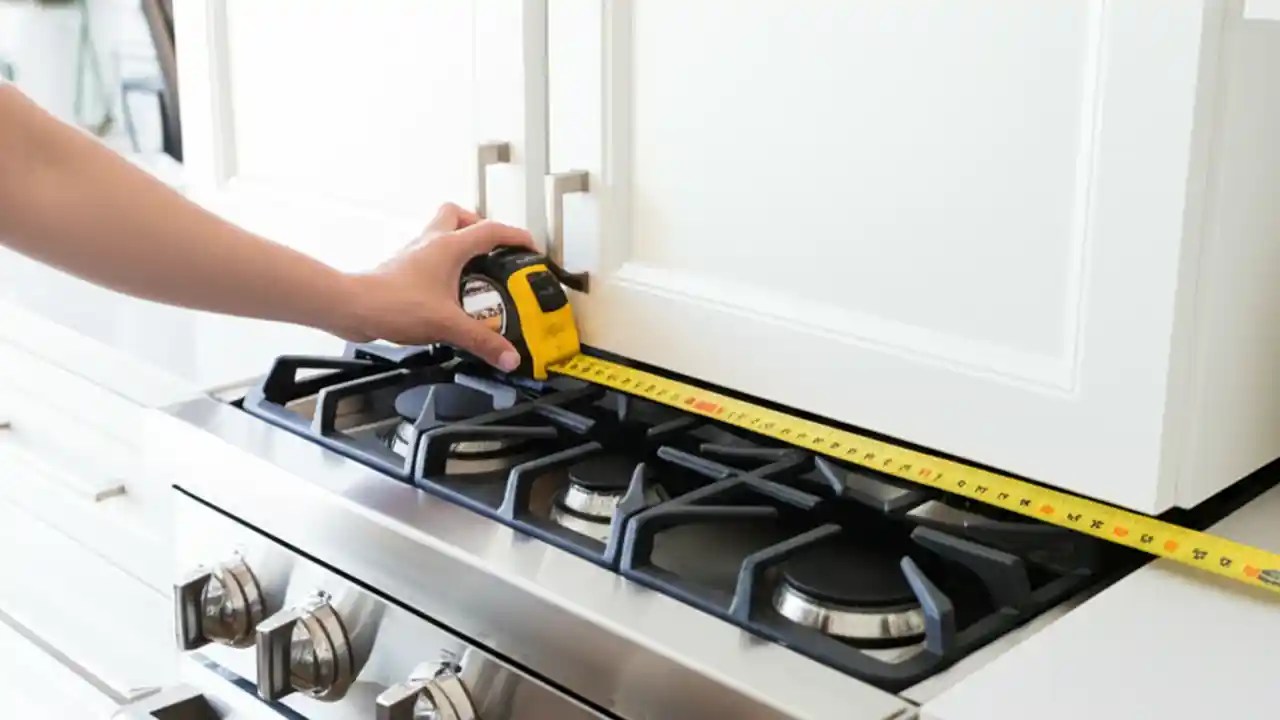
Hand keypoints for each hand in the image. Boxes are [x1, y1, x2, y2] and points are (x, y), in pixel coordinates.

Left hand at [342, 203, 535, 370]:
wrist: (353, 308)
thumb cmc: (394, 304)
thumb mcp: (447, 325)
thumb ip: (482, 341)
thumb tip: (509, 356)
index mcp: (448, 246)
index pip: (491, 230)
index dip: (516, 236)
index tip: (530, 248)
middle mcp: (431, 242)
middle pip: (458, 215)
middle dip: (479, 226)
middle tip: (492, 250)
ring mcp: (414, 253)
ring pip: (440, 231)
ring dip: (458, 242)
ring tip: (474, 269)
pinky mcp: (402, 268)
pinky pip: (427, 255)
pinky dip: (442, 265)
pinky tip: (448, 289)